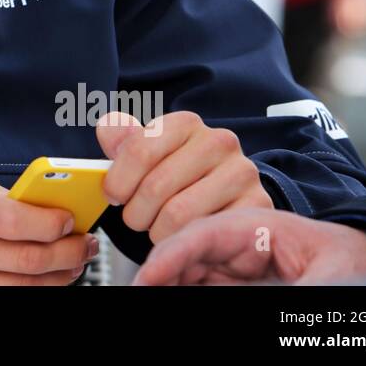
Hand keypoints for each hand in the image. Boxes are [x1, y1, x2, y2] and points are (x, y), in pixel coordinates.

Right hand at [0, 165, 95, 284]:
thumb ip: (1, 197)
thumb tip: (48, 209)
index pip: (15, 221)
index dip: (53, 224)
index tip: (70, 219)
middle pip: (27, 259)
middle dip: (68, 253)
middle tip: (84, 244)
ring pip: (22, 287)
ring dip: (57, 277)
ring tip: (72, 262)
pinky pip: (4, 297)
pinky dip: (32, 290)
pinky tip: (44, 278)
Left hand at [96, 111, 273, 244]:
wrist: (225, 194)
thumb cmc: (176, 171)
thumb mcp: (147, 152)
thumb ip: (121, 140)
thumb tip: (108, 128)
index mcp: (185, 122)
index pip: (139, 150)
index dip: (118, 180)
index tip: (113, 195)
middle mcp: (219, 141)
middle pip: (155, 186)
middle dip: (135, 212)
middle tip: (136, 218)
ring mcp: (242, 173)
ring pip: (178, 214)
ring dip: (157, 231)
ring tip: (158, 227)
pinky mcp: (257, 206)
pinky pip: (204, 233)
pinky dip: (185, 242)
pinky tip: (183, 236)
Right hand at [133, 207, 365, 284]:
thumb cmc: (354, 259)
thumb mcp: (332, 277)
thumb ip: (300, 291)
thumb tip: (271, 295)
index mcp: (256, 225)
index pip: (201, 233)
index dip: (168, 254)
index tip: (146, 278)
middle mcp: (238, 242)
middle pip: (185, 250)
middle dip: (159, 270)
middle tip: (140, 290)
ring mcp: (234, 262)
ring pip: (187, 269)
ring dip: (167, 278)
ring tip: (148, 291)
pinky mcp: (234, 280)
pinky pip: (199, 281)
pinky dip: (180, 285)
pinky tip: (166, 293)